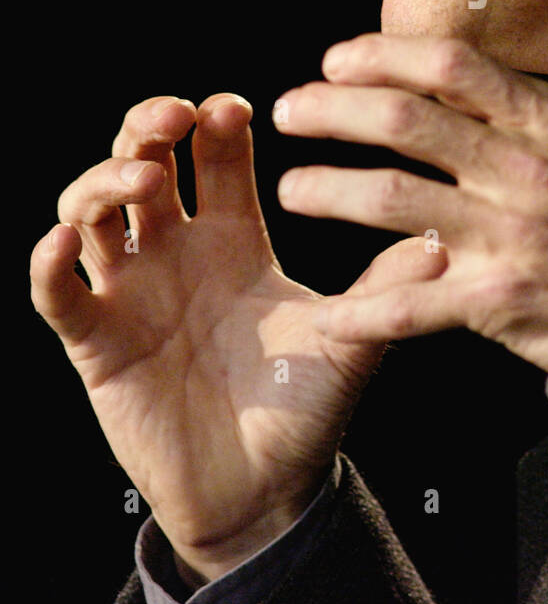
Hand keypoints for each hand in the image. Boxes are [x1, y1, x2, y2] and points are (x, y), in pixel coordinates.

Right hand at [30, 94, 443, 582]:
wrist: (262, 493)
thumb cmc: (303, 409)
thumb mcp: (348, 341)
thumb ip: (385, 291)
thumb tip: (442, 242)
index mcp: (236, 238)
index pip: (215, 154)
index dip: (215, 122)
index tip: (233, 110)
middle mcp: (178, 251)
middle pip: (143, 158)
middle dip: (149, 126)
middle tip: (172, 118)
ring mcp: (132, 291)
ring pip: (90, 208)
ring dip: (104, 180)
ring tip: (142, 182)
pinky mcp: (96, 340)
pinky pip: (57, 292)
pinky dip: (48, 264)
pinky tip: (63, 244)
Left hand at [273, 33, 547, 372]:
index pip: (450, 66)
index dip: (383, 55)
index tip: (337, 58)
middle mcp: (520, 169)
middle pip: (405, 121)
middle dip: (333, 110)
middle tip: (288, 111)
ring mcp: (507, 234)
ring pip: (393, 201)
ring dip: (330, 192)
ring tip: (291, 191)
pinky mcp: (498, 299)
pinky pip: (412, 304)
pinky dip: (363, 311)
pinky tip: (324, 316)